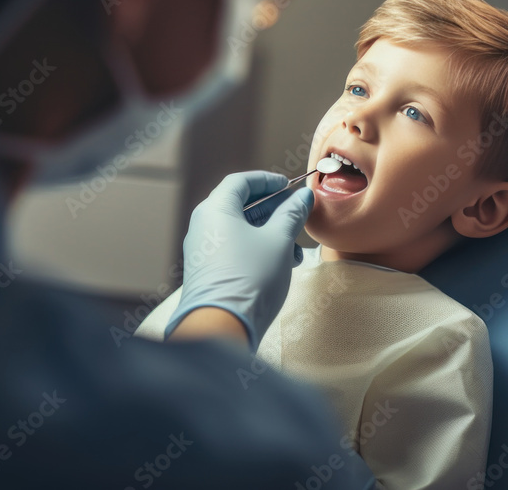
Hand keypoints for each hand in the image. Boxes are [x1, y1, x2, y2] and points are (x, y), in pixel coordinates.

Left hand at [165, 171, 314, 351]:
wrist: (221, 327)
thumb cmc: (250, 278)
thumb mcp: (278, 241)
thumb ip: (292, 214)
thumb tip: (303, 197)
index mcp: (215, 209)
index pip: (240, 181)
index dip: (267, 180)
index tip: (288, 185)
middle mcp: (204, 226)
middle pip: (240, 205)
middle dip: (273, 209)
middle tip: (297, 213)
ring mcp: (204, 250)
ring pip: (241, 231)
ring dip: (270, 233)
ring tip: (296, 250)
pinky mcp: (209, 272)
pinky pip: (235, 250)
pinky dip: (258, 250)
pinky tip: (282, 265)